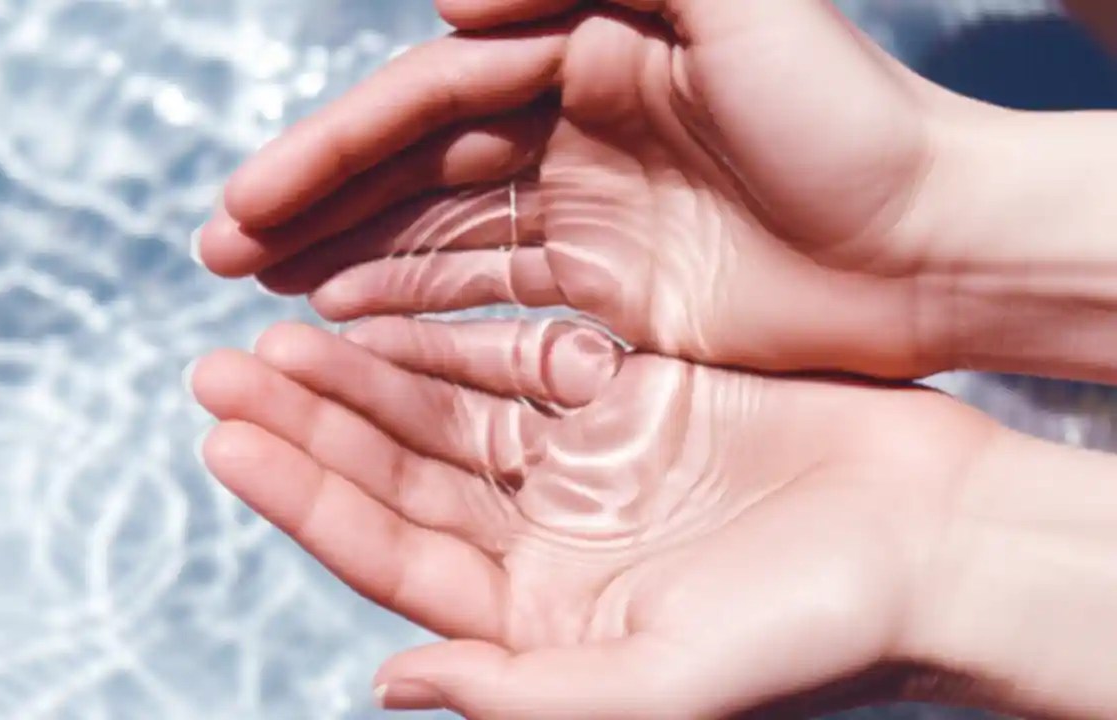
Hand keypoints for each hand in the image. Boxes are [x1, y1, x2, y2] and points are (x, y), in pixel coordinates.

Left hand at [189, 317, 998, 717]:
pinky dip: (447, 338)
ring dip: (362, 375)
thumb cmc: (817, 635)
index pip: (391, 556)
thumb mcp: (662, 688)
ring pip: (440, 414)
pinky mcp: (624, 403)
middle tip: (222, 370)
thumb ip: (522, 692)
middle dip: (310, 426)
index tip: (228, 443)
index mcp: (537, 624)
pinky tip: (380, 313)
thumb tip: (388, 685)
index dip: (306, 499)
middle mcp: (542, 547)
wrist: (938, 546)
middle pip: (398, 478)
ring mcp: (580, 470)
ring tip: (279, 334)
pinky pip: (513, 362)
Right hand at [197, 0, 984, 377]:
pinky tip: (358, 326)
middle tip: (222, 255)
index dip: (331, 150)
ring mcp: (587, 203)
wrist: (934, 241)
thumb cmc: (846, 120)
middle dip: (317, 206)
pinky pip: (492, 293)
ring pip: (440, 231)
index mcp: (585, 45)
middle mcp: (572, 118)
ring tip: (265, 297)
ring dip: (352, 258)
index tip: (248, 205)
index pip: (428, 99)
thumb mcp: (734, 3)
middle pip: (415, 164)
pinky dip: (423, 307)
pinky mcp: (609, 281)